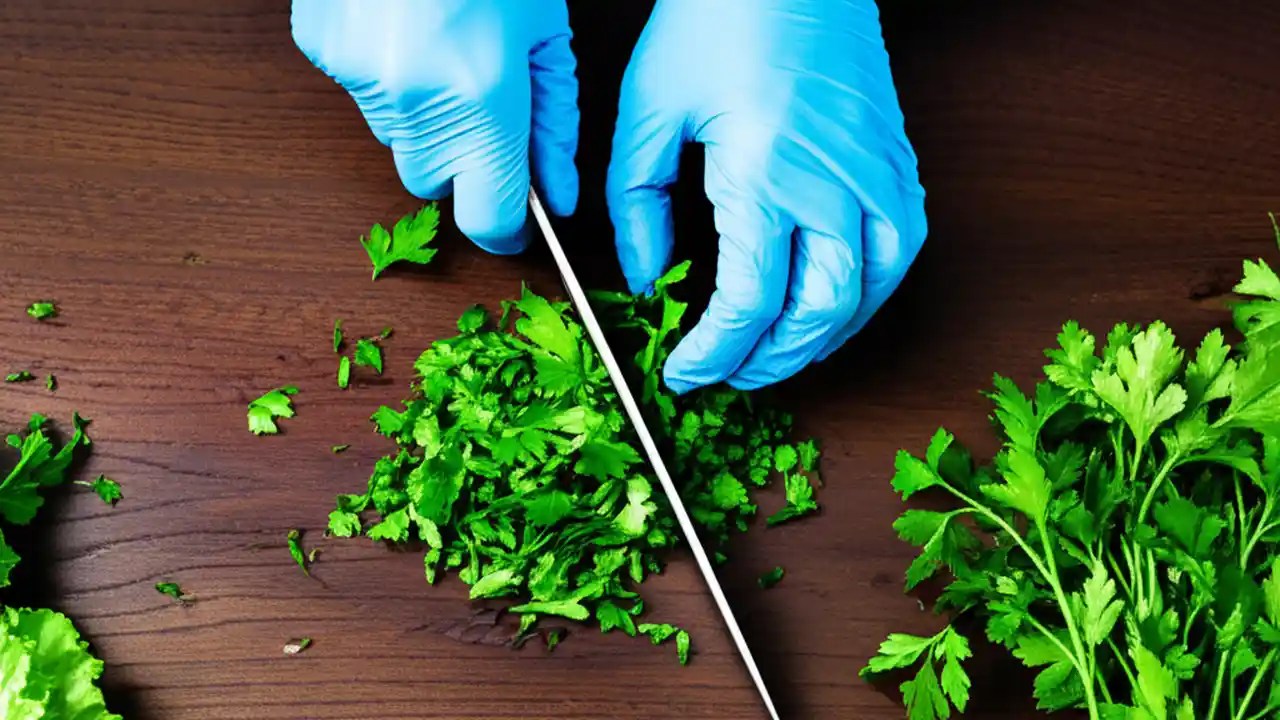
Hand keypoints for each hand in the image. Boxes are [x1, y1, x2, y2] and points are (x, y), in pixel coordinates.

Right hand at [292, 0, 578, 252]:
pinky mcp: (322, 48)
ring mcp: (358, 75)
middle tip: (486, 101)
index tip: (520, 218)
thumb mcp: (547, 34)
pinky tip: (405, 25)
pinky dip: (387, 74)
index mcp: (482, 97)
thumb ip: (555, 125)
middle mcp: (413, 99)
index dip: (508, 227)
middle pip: (434, 184)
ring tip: (444, 44)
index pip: (488, 217)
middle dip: (464, 161)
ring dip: (425, 115)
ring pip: (396, 139)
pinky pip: (362, 93)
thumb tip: (559, 196)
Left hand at [607, 0, 926, 392]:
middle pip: (815, 314)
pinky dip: (870, 295)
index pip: (746, 305)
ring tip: (780, 356)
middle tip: (728, 376)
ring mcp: (877, 174)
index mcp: (766, 176)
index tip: (684, 373)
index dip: (713, 354)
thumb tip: (645, 276)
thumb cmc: (718, 17)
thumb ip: (635, 203)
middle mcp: (834, 186)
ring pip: (870, 294)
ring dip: (823, 339)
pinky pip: (901, 251)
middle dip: (768, 362)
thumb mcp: (647, 107)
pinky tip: (836, 303)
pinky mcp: (898, 160)